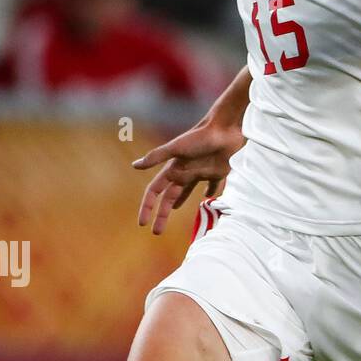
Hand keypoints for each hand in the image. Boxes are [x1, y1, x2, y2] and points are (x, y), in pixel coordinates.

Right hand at [132, 120, 244, 234]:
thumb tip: (134, 165)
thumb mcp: (177, 148)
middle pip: (169, 197)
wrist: (226, 128)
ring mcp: (201, 172)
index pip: (155, 192)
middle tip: (156, 232)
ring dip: (179, 201)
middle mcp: (185, 172)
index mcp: (173, 169)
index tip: (142, 223)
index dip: (148, 207)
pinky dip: (211, 193)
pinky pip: (214, 186)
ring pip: (187, 191)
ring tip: (173, 210)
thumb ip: (157, 157)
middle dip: (161, 214)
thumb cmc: (200, 137)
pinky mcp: (218, 171)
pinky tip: (209, 199)